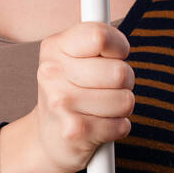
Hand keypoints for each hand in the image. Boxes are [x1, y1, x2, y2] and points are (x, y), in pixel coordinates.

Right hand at [0, 21, 134, 172]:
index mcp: (54, 47)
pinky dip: (118, 127)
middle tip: (108, 88)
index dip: (119, 47)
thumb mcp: (76, 56)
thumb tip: (119, 44)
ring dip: (122, 107)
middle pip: (119, 72)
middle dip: (125, 82)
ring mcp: (60, 103)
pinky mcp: (74, 132)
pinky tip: (100, 126)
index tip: (114, 56)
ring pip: (125, 100)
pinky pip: (121, 125)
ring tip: (102, 108)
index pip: (100, 36)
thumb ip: (101, 41)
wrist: (48, 136)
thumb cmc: (72, 90)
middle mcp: (51, 73)